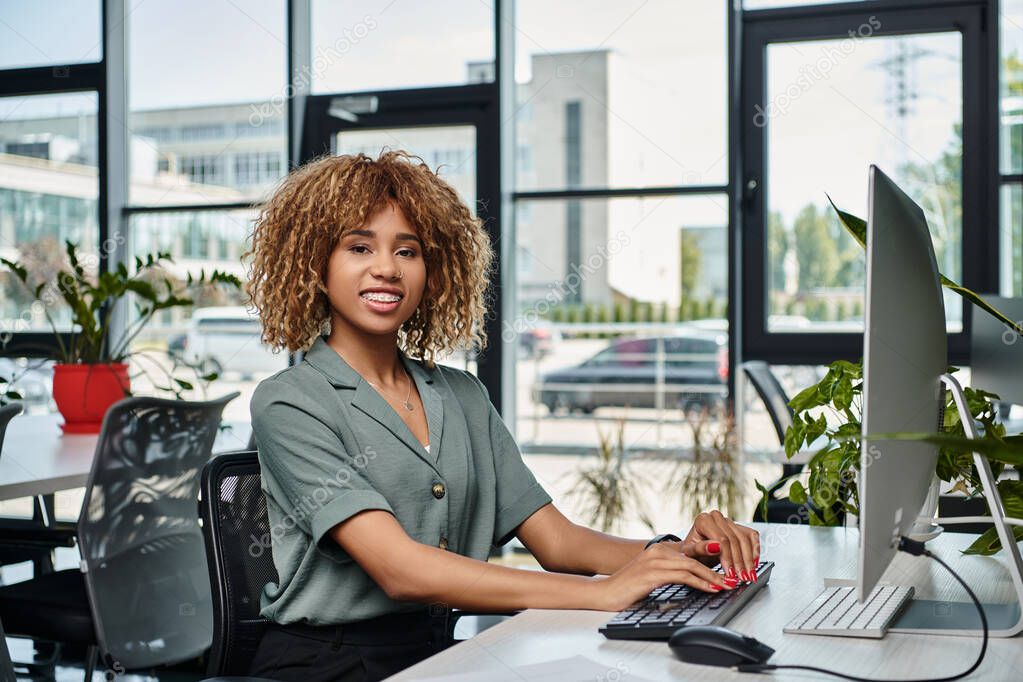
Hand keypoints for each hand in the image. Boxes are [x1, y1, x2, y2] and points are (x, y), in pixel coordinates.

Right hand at [592, 541, 737, 611]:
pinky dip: (700, 582)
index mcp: (660, 550)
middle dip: (718, 567)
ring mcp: (654, 561)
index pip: (693, 552)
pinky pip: (682, 576)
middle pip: (696, 556)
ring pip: (692, 565)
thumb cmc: (629, 588)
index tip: (729, 568)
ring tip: (727, 584)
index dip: (713, 559)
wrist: (605, 593)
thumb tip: (695, 578)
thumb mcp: (654, 577)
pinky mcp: (652, 574)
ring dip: (713, 576)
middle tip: (735, 577)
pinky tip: (711, 588)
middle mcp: (658, 551)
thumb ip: (671, 573)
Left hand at [680, 510, 760, 582]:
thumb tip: (716, 546)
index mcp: (703, 520)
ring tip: (749, 576)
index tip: (731, 574)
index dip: (728, 558)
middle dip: (740, 562)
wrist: (695, 551)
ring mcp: (728, 521)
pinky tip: (753, 564)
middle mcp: (716, 517)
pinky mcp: (739, 526)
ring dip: (749, 560)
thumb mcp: (689, 554)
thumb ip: (700, 549)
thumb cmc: (691, 553)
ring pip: (745, 539)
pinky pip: (752, 536)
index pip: (721, 540)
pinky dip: (755, 550)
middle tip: (742, 578)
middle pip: (734, 540)